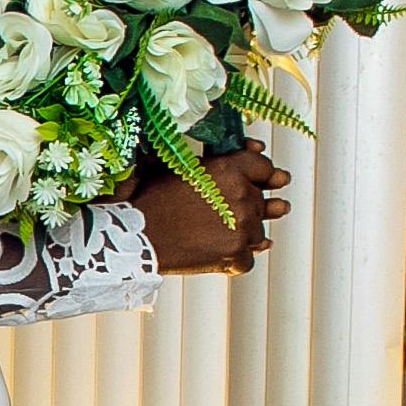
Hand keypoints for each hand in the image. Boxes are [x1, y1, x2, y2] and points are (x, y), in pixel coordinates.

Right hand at [131, 145, 290, 275]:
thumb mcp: (181, 166)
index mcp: (231, 168)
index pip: (265, 167)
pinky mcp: (236, 255)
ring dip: (244, 235)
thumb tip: (253, 145)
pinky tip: (218, 255)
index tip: (271, 180)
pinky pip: (247, 258)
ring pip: (258, 232)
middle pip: (262, 201)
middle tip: (241, 213)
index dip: (265, 175)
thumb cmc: (151, 199)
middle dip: (254, 207)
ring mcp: (243, 227)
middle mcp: (243, 196)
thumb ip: (217, 158)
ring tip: (221, 236)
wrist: (135, 236)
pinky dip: (234, 260)